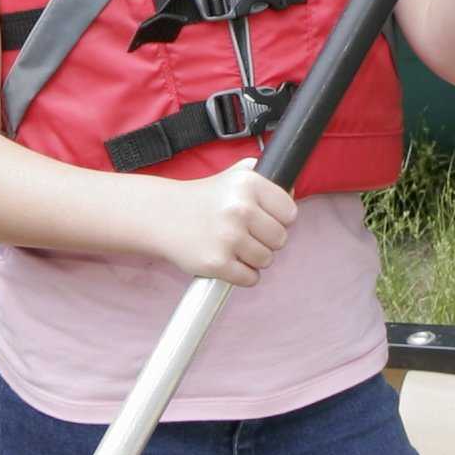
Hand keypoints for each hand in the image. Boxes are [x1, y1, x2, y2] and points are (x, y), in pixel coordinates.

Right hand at [150, 163, 295, 285]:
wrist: (162, 216)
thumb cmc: (202, 198)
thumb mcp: (232, 175)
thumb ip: (262, 176)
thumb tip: (292, 187)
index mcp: (248, 184)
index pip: (290, 213)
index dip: (279, 218)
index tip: (263, 219)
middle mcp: (240, 208)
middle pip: (280, 239)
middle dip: (266, 240)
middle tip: (245, 234)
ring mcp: (229, 238)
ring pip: (266, 260)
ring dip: (253, 258)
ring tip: (233, 245)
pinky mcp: (217, 263)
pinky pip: (250, 279)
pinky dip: (242, 275)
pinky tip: (228, 260)